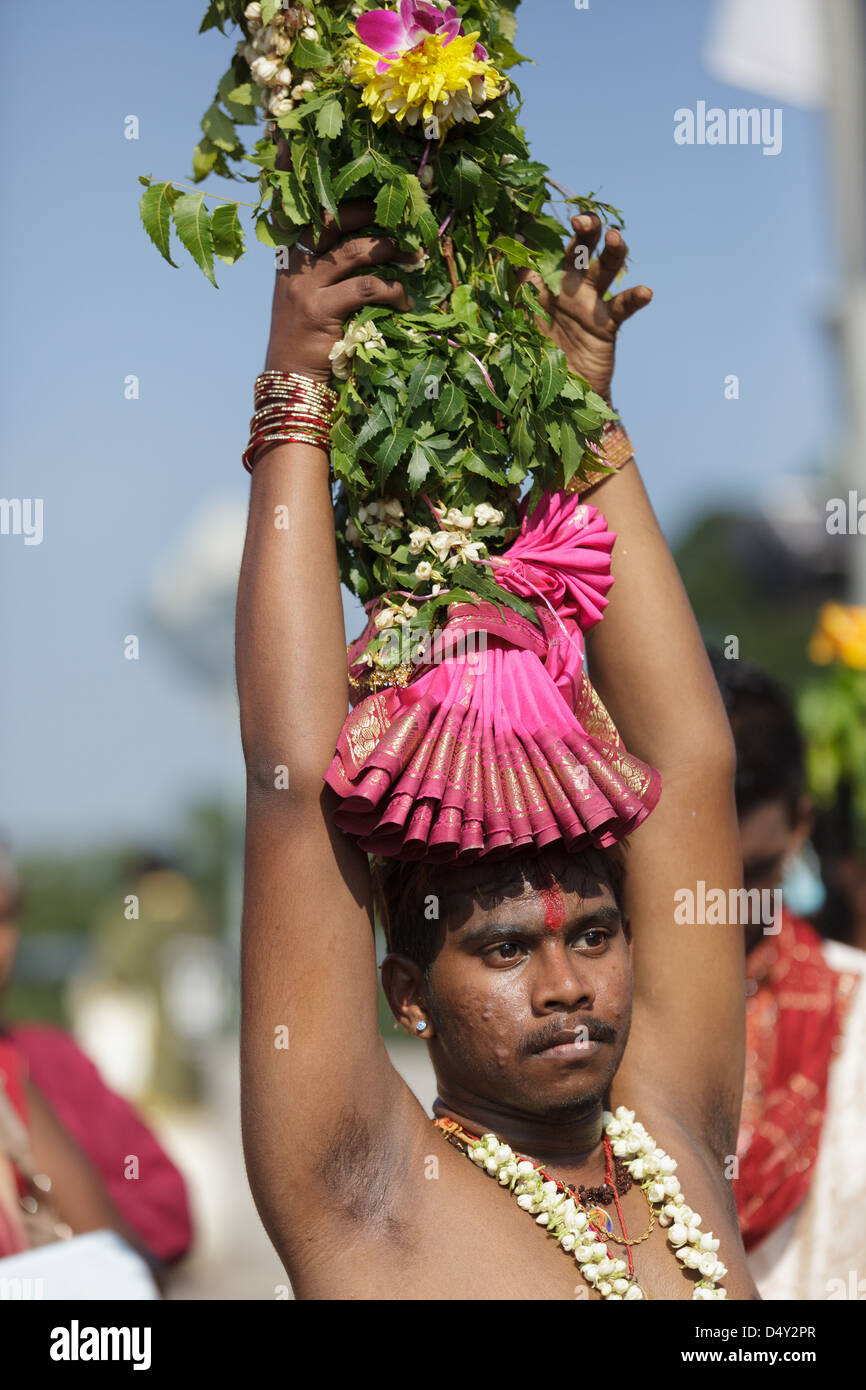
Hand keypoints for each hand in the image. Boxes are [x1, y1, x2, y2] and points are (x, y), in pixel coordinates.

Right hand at [265, 197, 421, 383]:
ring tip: (414, 256)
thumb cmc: (308, 343)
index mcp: (290, 258)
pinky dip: (392, 290)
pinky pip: (365, 288)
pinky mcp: (320, 310)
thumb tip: (371, 251)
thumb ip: (327, 274)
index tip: (374, 193)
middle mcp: (295, 265)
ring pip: (355, 251)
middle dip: (373, 216)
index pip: (313, 214)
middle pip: (336, 222)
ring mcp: (305, 287)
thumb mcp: (307, 300)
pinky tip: (404, 298)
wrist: (290, 383)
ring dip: (391, 250)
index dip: (342, 199)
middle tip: (404, 220)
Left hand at [520, 214, 652, 399]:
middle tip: (582, 220)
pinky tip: (646, 291)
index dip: (542, 231)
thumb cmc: (533, 358)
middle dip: (585, 231)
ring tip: (615, 237)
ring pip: (606, 270)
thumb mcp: (517, 320)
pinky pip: (623, 308)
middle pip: (581, 251)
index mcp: (544, 284)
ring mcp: (590, 305)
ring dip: (613, 252)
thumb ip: (515, 287)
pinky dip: (635, 298)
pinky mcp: (606, 326)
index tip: (534, 214)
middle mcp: (569, 289)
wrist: (553, 398)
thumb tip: (508, 246)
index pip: (547, 249)